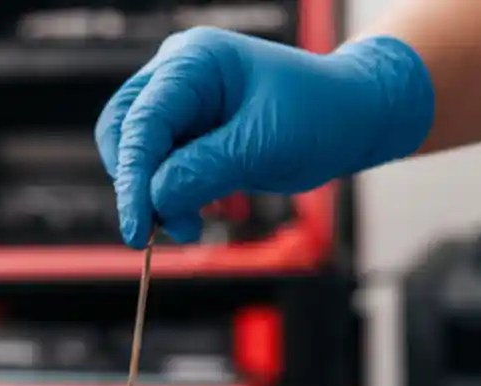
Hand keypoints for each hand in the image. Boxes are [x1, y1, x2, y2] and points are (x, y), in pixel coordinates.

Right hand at [97, 27, 433, 246]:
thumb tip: (154, 199)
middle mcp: (179, 73)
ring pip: (139, 153)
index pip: (143, 122)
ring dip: (156, 195)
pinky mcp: (191, 129)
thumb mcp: (262, 147)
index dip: (134, 178)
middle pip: (125, 132)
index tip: (137, 227)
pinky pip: (161, 165)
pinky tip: (201, 211)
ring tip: (191, 225)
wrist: (355, 117)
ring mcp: (182, 100)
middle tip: (165, 228)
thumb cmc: (321, 115)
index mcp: (195, 61)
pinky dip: (172, 194)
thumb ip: (202, 172)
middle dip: (139, 184)